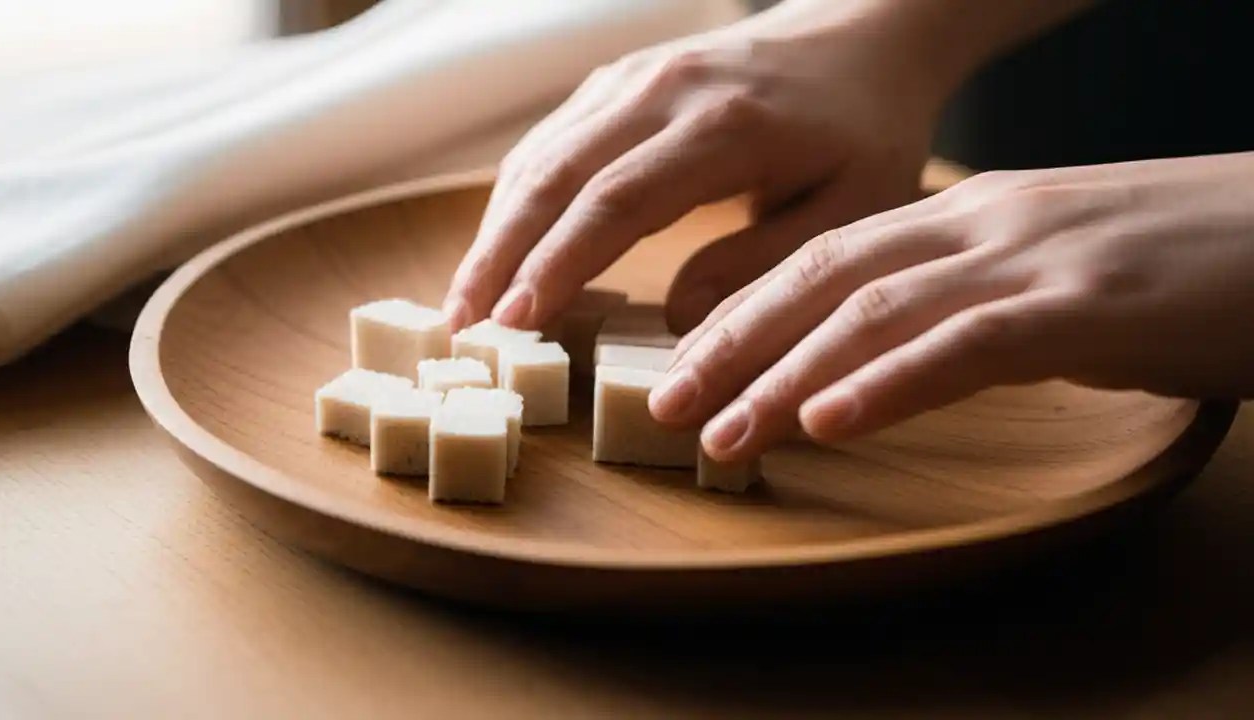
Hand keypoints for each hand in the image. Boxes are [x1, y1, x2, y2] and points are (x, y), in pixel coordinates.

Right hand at [442, 2, 958, 331]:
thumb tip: (677, 319)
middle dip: (500, 254)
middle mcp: (663, 90)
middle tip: (463, 327)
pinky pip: (551, 140)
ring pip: (541, 156)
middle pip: (557, 175)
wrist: (864, 36)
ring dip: (496, 229)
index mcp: (724, 126)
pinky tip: (500, 247)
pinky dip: (516, 198)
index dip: (559, 263)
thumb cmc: (865, 132)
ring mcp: (633, 78)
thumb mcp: (850, 209)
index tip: (516, 322)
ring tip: (464, 302)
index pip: (618, 200)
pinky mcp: (619, 81)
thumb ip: (763, 264)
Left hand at [651, 153, 1253, 461]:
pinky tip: (830, 422)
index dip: (745, 310)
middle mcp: (983, 226)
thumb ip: (971, 303)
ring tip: (722, 431)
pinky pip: (967, 346)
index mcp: (969, 216)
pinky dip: (889, 385)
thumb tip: (899, 352)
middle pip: (825, 278)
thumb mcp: (1053, 276)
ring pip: (876, 311)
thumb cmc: (1180, 263)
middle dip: (735, 342)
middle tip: (665, 403)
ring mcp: (1032, 260)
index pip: (829, 258)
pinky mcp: (1088, 307)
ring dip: (786, 375)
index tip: (685, 364)